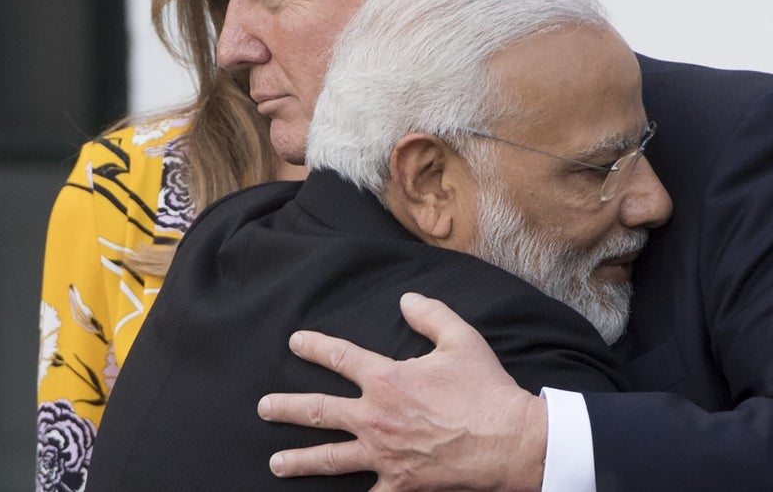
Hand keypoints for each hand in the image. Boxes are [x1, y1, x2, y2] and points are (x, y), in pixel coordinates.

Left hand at [257, 292, 547, 491]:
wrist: (509, 442)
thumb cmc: (486, 390)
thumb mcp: (462, 340)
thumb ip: (431, 315)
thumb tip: (406, 300)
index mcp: (388, 379)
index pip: (340, 357)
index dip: (315, 347)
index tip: (296, 343)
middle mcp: (376, 418)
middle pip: (317, 411)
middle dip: (285, 408)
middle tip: (263, 408)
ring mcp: (384, 455)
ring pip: (329, 458)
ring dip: (298, 460)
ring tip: (275, 463)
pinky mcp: (399, 484)